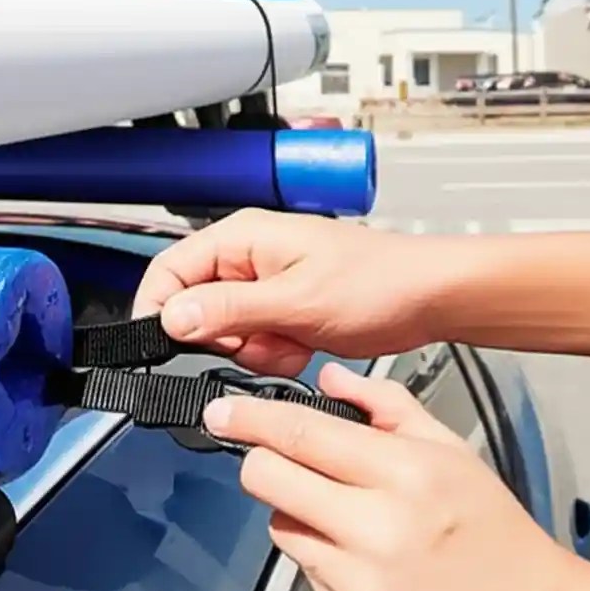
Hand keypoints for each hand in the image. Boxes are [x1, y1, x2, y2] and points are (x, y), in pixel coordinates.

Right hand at [134, 209, 456, 375]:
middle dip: (222, 336)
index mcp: (243, 238)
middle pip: (194, 306)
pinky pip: (252, 341)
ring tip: (289, 339)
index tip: (165, 344)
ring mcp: (264, 285)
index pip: (169, 270)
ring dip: (252, 348)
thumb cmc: (380, 281)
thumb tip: (173, 316)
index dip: (160, 310)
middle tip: (256, 338)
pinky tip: (301, 345)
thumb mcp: (297, 301)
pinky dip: (272, 352)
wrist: (429, 298)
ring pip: (222, 331)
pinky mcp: (280, 309)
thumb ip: (229, 309)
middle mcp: (247, 258)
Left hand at [203, 362, 589, 590]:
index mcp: (406, 475)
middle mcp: (378, 527)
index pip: (301, 434)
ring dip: (294, 510)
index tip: (223, 411)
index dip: (250, 418)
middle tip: (278, 458)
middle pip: (267, 478)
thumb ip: (385, 406)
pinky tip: (360, 553)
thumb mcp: (453, 452)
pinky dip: (319, 553)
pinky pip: (302, 569)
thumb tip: (331, 379)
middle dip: (261, 461)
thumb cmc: (496, 535)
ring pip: (278, 525)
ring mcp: (359, 578)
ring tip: (343, 513)